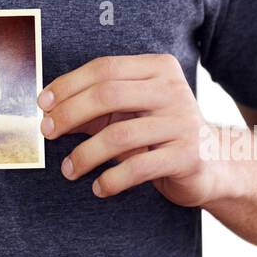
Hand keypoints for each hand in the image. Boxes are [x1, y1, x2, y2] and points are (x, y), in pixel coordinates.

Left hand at [38, 53, 222, 204]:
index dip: (68, 84)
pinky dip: (111, 179)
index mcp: (158, 68)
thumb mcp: (129, 112)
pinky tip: (99, 187)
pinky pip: (138, 167)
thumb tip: (48, 109)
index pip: (104, 68)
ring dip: (85, 155)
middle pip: (108, 94)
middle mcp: (173, 90)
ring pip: (120, 135)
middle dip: (70, 113)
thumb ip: (95, 106)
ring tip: (69, 170)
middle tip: (47, 132)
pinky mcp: (187, 156)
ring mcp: (183, 122)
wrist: (213, 163)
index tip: (43, 104)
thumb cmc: (159, 133)